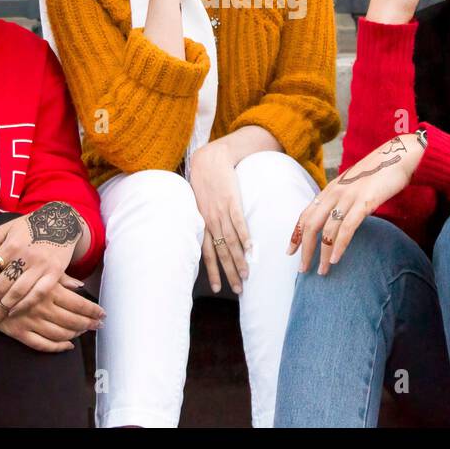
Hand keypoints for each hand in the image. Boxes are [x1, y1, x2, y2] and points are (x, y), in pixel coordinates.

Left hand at [0, 203, 103, 346]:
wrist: (62, 220)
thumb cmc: (28, 227)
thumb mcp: (4, 229)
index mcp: (10, 245)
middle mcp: (24, 256)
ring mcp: (41, 265)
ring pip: (16, 293)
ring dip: (0, 310)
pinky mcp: (55, 273)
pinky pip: (38, 294)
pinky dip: (24, 305)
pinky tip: (12, 313)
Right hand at [0, 273, 103, 352]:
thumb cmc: (9, 270)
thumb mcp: (36, 266)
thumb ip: (59, 277)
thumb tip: (79, 284)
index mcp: (47, 288)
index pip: (78, 303)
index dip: (93, 311)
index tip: (103, 313)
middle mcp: (40, 306)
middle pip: (73, 320)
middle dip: (89, 324)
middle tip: (99, 325)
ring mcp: (29, 321)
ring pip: (60, 333)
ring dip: (75, 334)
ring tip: (84, 331)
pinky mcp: (17, 332)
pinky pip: (41, 344)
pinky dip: (57, 348)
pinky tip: (67, 346)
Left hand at [188, 140, 250, 294]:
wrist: (210, 159)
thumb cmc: (204, 181)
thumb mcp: (199, 203)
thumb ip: (204, 220)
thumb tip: (209, 236)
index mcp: (202, 223)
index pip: (207, 253)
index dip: (213, 271)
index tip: (218, 288)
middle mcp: (211, 221)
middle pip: (221, 252)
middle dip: (229, 272)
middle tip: (238, 289)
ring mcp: (221, 211)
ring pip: (231, 241)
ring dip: (239, 260)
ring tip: (247, 275)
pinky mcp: (232, 201)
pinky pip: (239, 222)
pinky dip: (245, 237)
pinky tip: (251, 249)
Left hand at [286, 133, 426, 275]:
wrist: (398, 155)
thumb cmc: (378, 173)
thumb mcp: (353, 186)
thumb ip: (342, 201)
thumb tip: (335, 219)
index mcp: (330, 190)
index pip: (305, 215)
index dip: (295, 234)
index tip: (290, 252)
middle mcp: (334, 193)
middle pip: (311, 225)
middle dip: (305, 249)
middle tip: (302, 270)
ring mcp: (348, 197)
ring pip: (327, 230)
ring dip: (322, 253)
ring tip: (322, 271)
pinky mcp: (364, 201)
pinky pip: (347, 227)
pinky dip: (339, 245)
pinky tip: (336, 259)